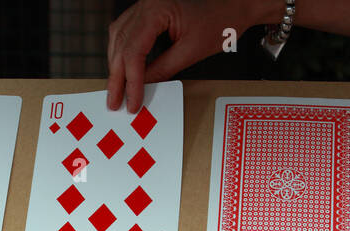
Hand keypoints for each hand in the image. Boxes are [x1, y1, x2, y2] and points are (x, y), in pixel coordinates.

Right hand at [106, 0, 281, 112]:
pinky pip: (125, 31)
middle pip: (121, 44)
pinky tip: (121, 68)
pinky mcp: (147, 11)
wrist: (235, 4)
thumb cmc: (221, 20)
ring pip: (118, 37)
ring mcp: (145, 5)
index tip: (132, 101)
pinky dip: (121, 52)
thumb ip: (164, 69)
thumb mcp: (192, 51)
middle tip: (114, 102)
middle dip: (117, 76)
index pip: (134, 50)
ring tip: (116, 89)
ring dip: (116, 65)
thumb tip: (143, 87)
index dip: (131, 80)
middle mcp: (146, 3)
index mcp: (157, 9)